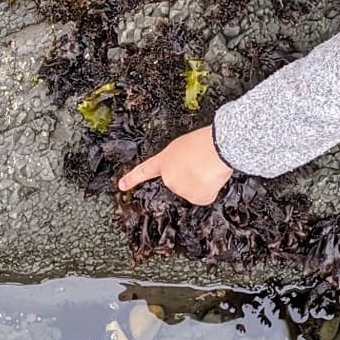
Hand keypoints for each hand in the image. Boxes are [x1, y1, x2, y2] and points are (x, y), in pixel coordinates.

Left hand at [118, 126, 232, 205]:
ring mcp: (180, 189)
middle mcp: (168, 177)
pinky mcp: (194, 197)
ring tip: (207, 168)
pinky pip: (202, 196)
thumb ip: (178, 160)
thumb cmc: (204, 142)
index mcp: (164, 160)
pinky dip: (208, 190)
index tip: (122, 185)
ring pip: (191, 190)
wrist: (217, 149)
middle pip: (177, 182)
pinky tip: (211, 178)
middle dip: (188, 177)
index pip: (144, 170)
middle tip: (200, 164)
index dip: (132, 179)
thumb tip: (188, 170)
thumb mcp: (183, 146)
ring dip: (200, 183)